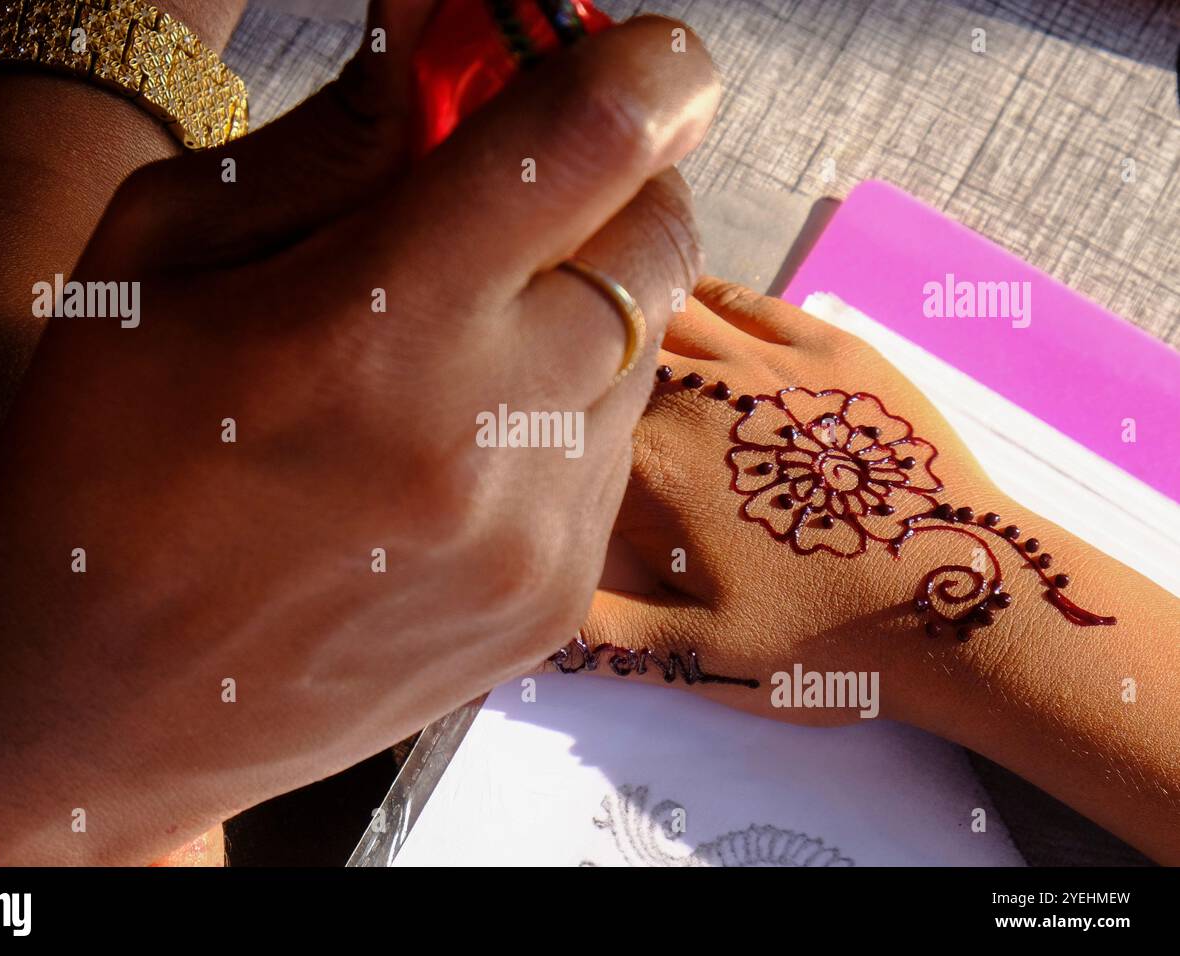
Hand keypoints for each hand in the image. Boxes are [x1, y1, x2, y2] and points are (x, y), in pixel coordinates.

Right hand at [0, 10, 719, 863]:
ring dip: (586, 299)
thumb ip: (323, 146)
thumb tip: (437, 52)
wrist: (96, 708)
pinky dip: (568, 402)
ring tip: (467, 325)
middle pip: (656, 240)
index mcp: (372, 331)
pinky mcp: (549, 603)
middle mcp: (483, 439)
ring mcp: (534, 537)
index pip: (588, 144)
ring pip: (645, 346)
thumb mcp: (152, 266)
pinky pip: (609, 448)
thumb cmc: (95, 470)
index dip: (645, 68)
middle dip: (618, 181)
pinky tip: (465, 428)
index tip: (647, 56)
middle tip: (537, 182)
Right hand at [576, 281, 1179, 860]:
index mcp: (658, 461)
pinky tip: (687, 306)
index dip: (535, 413)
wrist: (964, 602)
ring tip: (605, 325)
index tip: (522, 426)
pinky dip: (703, 295)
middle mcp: (705, 390)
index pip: (566, 408)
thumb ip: (595, 630)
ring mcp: (773, 359)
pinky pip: (747, 298)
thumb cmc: (827, 638)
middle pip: (612, 345)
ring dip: (632, 315)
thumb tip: (508, 611)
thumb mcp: (700, 657)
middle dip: (577, 353)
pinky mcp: (833, 346)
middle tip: (554, 367)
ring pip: (673, 304)